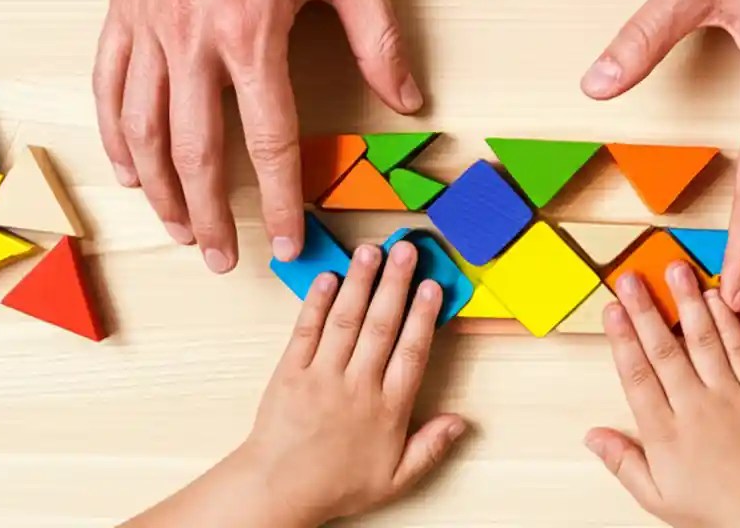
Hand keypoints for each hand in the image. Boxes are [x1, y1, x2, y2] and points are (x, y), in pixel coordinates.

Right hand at [94, 0, 421, 272]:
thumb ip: (379, 38)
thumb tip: (408, 98)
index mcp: (251, 30)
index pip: (269, 140)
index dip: (280, 199)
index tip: (285, 241)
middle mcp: (191, 36)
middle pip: (195, 150)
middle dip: (208, 215)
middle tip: (220, 259)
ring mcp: (149, 24)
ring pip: (142, 128)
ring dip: (159, 189)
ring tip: (177, 230)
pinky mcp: (123, 9)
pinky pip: (108, 86)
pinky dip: (114, 136)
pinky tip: (128, 169)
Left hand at [121, 241, 465, 527]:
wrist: (279, 490)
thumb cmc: (336, 485)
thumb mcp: (395, 479)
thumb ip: (430, 448)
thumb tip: (460, 423)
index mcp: (388, 409)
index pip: (412, 351)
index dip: (424, 315)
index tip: (433, 286)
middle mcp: (358, 386)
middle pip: (382, 325)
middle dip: (396, 283)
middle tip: (406, 250)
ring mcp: (322, 376)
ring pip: (346, 320)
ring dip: (360, 282)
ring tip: (371, 251)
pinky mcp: (290, 372)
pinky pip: (307, 331)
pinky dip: (317, 303)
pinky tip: (330, 278)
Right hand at [586, 265, 739, 527]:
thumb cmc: (715, 509)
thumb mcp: (658, 497)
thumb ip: (623, 462)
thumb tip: (591, 435)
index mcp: (665, 433)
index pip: (637, 377)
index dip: (622, 340)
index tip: (611, 311)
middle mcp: (694, 408)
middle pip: (664, 350)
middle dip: (645, 310)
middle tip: (631, 277)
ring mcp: (728, 396)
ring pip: (702, 341)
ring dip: (687, 303)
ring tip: (675, 270)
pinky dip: (727, 322)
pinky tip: (715, 297)